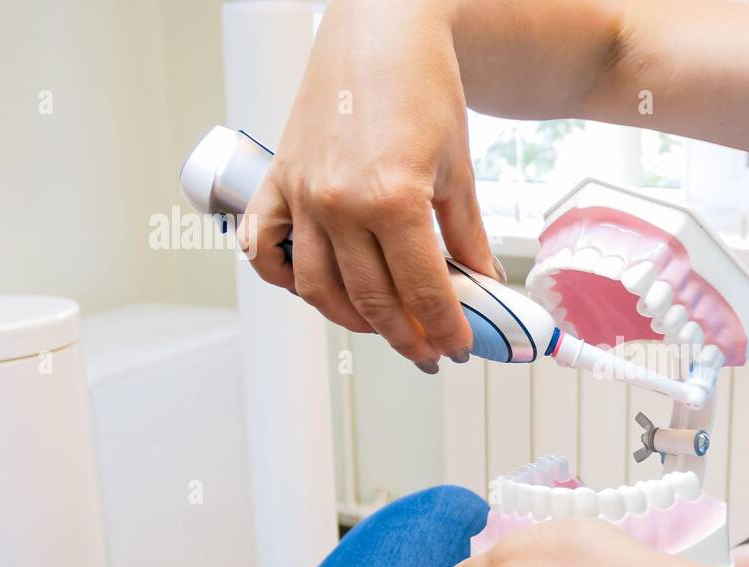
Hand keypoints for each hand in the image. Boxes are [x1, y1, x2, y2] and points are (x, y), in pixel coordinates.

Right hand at [240, 0, 498, 370]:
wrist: (380, 32)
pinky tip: (316, 293)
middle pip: (372, 301)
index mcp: (393, 199)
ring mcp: (301, 195)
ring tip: (384, 329)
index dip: (444, 329)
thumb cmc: (421, 88)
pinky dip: (285, 279)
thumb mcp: (458, 170)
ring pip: (319, 288)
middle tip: (427, 352)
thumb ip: (467, 236)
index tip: (457, 347)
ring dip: (353, 321)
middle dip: (405, 336)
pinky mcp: (277, 182)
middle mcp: (339, 203)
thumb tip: (482, 284)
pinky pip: (265, 249)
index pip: (422, 292)